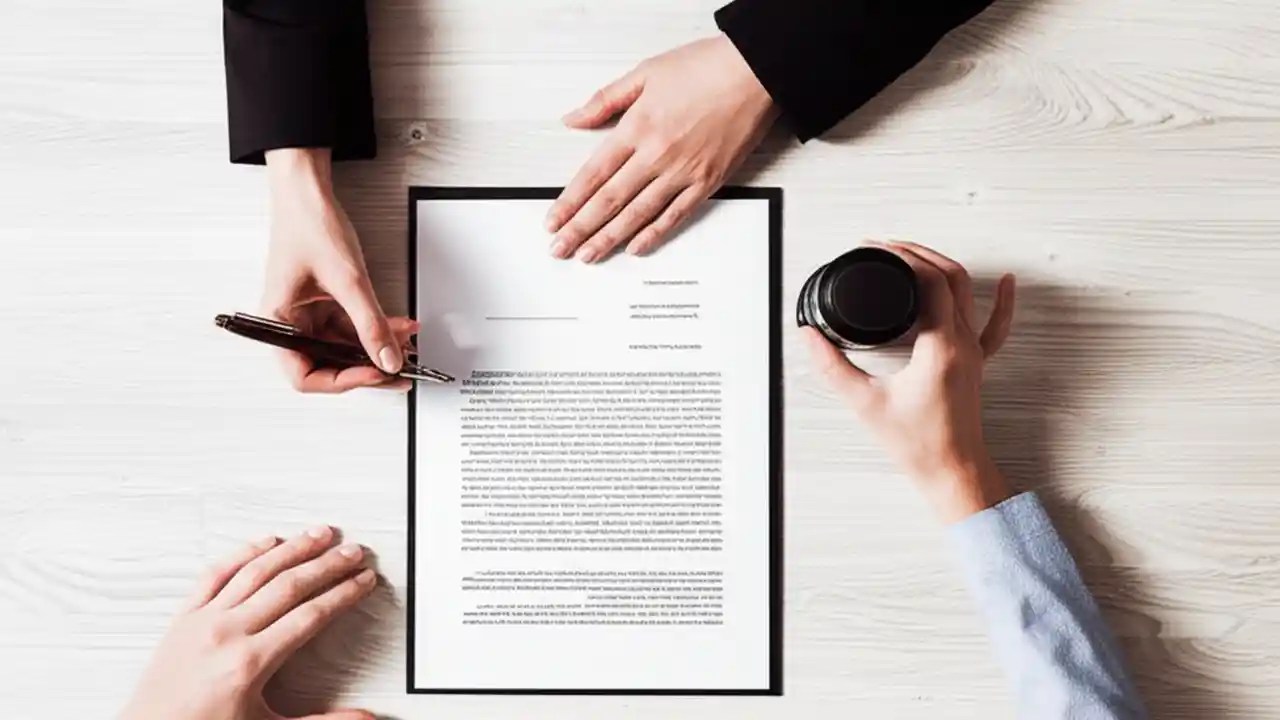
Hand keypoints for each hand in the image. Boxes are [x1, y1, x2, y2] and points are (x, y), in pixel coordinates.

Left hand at [120, 526, 376, 719]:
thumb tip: (365, 718)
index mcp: (251, 663)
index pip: (311, 616)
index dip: (343, 595)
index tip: (363, 581)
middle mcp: (227, 634)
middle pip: (290, 586)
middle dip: (328, 565)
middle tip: (354, 553)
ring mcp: (203, 621)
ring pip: (256, 571)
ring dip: (293, 549)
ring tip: (320, 535)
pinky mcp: (184, 617)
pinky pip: (216, 573)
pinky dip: (244, 552)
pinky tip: (267, 542)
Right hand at [263, 148, 414, 392]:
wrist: (308, 191)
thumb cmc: (308, 225)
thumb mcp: (347, 280)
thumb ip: (370, 324)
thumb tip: (388, 359)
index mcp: (278, 324)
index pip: (305, 376)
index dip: (342, 381)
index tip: (374, 373)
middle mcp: (291, 324)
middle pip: (329, 365)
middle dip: (368, 368)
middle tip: (401, 373)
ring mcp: (309, 314)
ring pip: (347, 346)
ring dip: (379, 346)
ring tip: (408, 347)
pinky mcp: (326, 303)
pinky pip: (354, 325)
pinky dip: (378, 327)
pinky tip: (402, 327)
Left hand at [547, 34, 777, 261]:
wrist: (755, 71)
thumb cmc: (706, 67)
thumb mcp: (645, 72)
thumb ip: (605, 100)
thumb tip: (573, 118)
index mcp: (637, 127)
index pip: (593, 174)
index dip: (570, 201)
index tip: (554, 220)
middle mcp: (657, 154)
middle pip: (609, 200)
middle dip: (580, 228)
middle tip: (560, 248)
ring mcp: (683, 172)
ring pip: (638, 214)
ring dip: (609, 238)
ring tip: (589, 255)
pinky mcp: (708, 182)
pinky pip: (675, 215)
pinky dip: (653, 234)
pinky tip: (635, 247)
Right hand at [802, 242, 1017, 522]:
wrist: (951, 471)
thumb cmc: (917, 444)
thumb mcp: (864, 403)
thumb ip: (832, 367)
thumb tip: (809, 337)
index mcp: (940, 347)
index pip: (928, 280)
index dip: (901, 256)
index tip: (875, 248)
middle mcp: (963, 343)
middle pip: (949, 276)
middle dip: (916, 252)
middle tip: (885, 245)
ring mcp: (973, 351)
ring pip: (966, 292)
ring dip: (940, 265)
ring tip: (914, 252)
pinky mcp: (975, 363)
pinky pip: (995, 325)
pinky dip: (1001, 300)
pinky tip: (1006, 281)